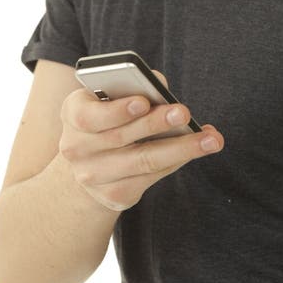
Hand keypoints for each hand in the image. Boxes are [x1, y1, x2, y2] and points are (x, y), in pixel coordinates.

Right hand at [59, 70, 223, 211]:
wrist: (87, 163)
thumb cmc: (107, 116)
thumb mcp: (108, 96)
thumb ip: (133, 86)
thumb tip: (160, 88)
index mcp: (72, 114)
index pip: (89, 116)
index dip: (117, 110)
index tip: (144, 101)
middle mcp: (76, 148)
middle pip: (122, 137)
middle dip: (156, 124)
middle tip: (184, 112)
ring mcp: (93, 177)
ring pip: (143, 162)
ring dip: (180, 148)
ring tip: (209, 138)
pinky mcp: (114, 196)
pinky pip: (151, 178)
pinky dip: (177, 161)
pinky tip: (198, 149)